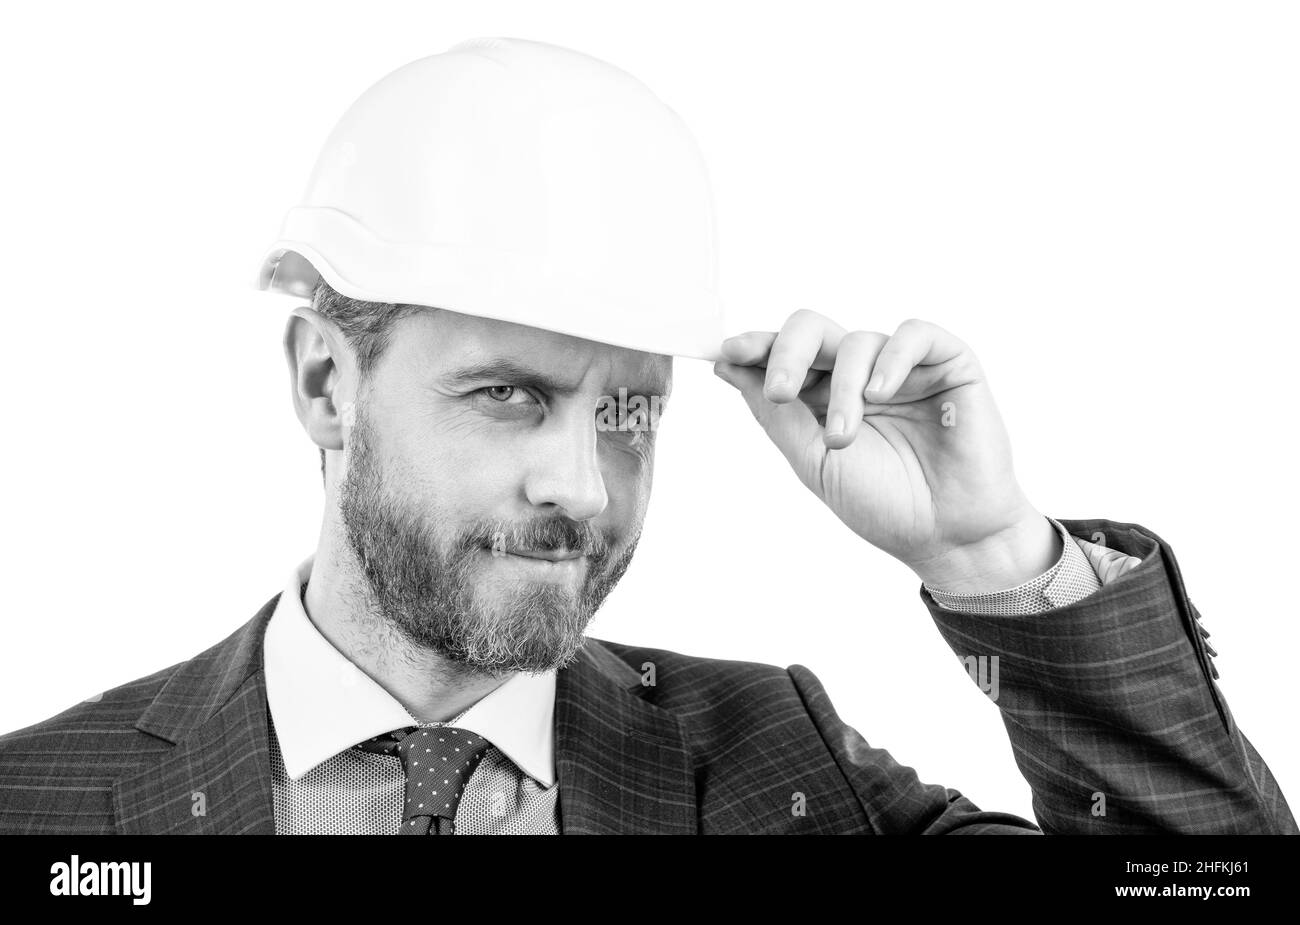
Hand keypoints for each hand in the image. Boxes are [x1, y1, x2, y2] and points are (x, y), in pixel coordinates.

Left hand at [714, 312, 1059, 592]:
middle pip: (814, 330)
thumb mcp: (813, 462)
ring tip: (843, 437)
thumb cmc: (884, 503)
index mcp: (822, 395)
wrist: (947, 535)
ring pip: (859, 342)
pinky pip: (916, 335)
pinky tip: (882, 393)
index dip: (756, 346)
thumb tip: (726, 367)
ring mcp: (903, 368)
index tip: (729, 352)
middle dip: (788, 352)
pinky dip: (893, 358)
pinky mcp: (949, 364)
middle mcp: (860, 375)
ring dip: (844, 388)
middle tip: (781, 390)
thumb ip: (775, 413)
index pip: (784, 354)